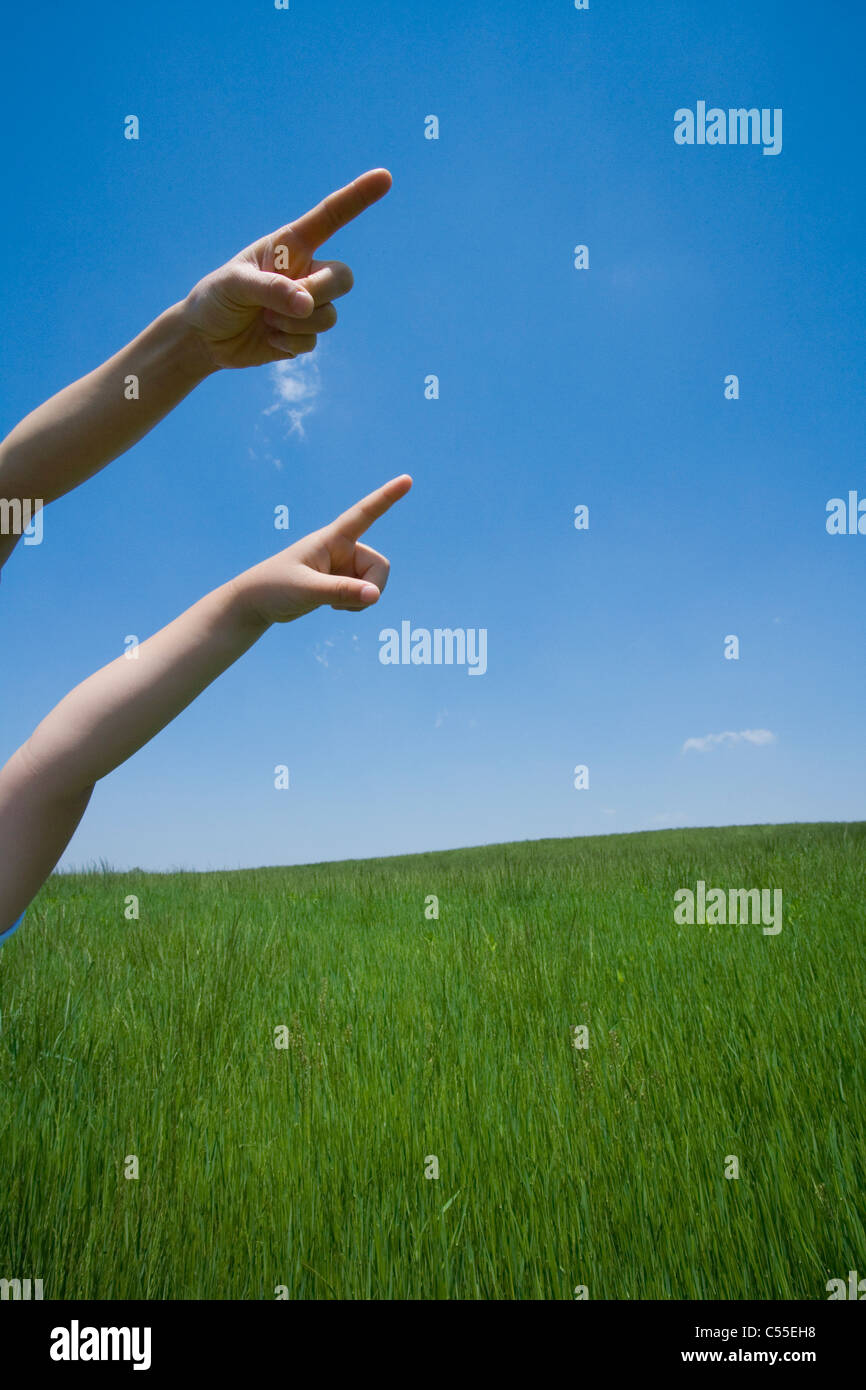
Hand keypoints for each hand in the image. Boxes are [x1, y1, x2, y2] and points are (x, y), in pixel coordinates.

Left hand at [181, 169, 391, 369]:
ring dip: (295, 322)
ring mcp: (308, 304)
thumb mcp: (234, 284)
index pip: (330, 217)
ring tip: (264, 319)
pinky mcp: (304, 333)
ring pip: (330, 315)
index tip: (384, 177)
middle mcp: (305, 271)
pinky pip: (314, 339)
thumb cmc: (218, 297)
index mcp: (290, 245)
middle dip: (319, 292)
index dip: (358, 197)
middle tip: (286, 301)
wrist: (207, 337)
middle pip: (342, 277)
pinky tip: (268, 337)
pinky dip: (289, 342)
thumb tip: (307, 305)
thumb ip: (270, 289)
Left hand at [234, 475, 412, 625]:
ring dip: (361, 600)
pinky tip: (333, 607)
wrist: (255, 603)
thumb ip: (341, 592)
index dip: (386, 497)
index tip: (408, 480)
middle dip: (372, 588)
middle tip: (344, 604)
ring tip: (333, 605)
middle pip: (380, 567)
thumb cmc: (273, 588)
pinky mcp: (341, 582)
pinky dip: (356, 605)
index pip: (364, 514)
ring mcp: (343, 566)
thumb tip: (376, 595)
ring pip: (376, 583)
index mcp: (331, 539)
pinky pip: (366, 594)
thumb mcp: (306, 590)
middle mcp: (342, 549)